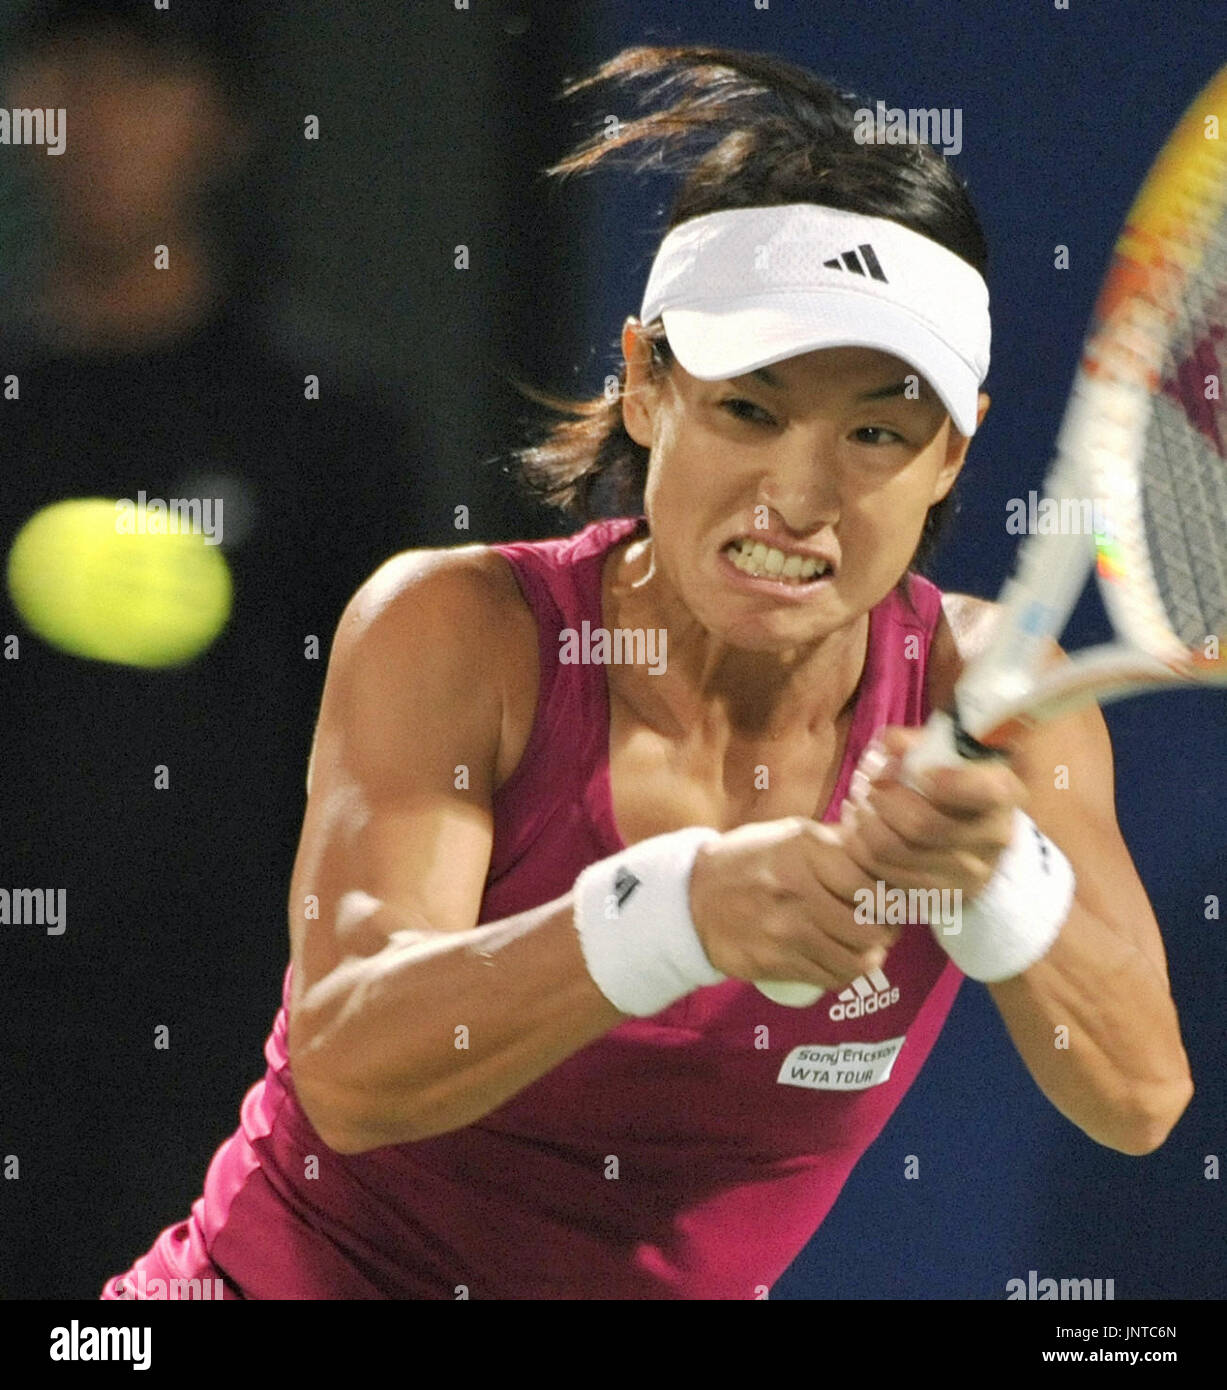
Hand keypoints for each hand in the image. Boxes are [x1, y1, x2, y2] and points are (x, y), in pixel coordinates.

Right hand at [688, 815, 903, 993]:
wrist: (691, 898)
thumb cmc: (749, 860)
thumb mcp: (789, 835)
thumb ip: (835, 842)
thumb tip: (884, 852)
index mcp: (804, 851)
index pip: (872, 886)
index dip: (893, 900)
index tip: (894, 902)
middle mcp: (796, 891)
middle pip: (870, 928)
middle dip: (886, 931)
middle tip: (885, 927)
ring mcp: (785, 931)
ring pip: (855, 960)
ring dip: (868, 957)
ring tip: (867, 947)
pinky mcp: (775, 963)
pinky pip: (829, 978)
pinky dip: (842, 973)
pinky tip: (839, 959)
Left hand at [837, 726, 1024, 915]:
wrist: (977, 835)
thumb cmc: (956, 779)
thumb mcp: (948, 752)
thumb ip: (919, 743)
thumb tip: (890, 744)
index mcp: (1001, 793)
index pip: (980, 791)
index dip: (945, 781)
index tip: (919, 772)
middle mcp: (991, 838)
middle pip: (919, 825)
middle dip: (880, 799)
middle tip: (865, 784)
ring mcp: (967, 874)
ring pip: (893, 852)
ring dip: (862, 824)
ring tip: (855, 803)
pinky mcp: (939, 897)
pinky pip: (882, 878)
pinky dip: (858, 852)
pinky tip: (853, 831)